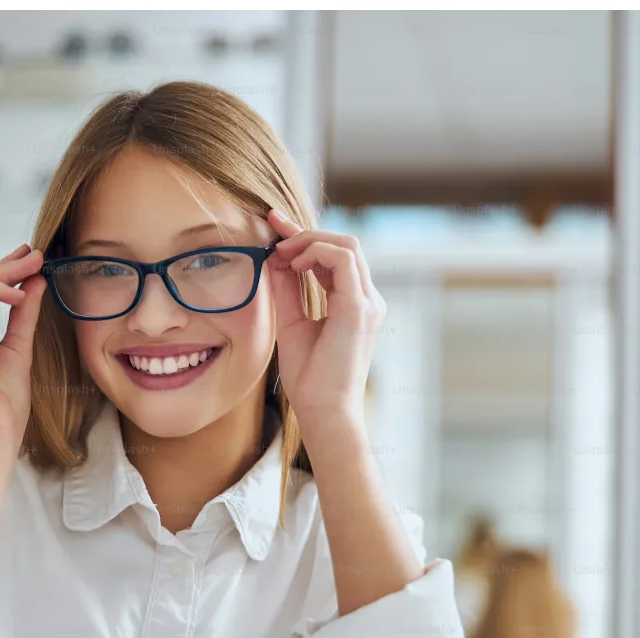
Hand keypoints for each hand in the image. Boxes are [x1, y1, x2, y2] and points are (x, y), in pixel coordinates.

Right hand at [0, 244, 46, 451]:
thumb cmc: (3, 408)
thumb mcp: (17, 350)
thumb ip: (23, 316)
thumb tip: (36, 283)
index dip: (3, 276)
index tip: (29, 261)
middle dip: (5, 268)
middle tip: (33, 252)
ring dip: (5, 273)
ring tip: (34, 264)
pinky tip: (21, 291)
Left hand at [265, 210, 384, 431]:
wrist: (323, 411)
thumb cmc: (310, 377)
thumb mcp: (292, 323)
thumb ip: (288, 290)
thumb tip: (275, 259)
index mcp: (355, 304)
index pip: (335, 258)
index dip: (305, 237)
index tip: (274, 224)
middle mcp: (367, 300)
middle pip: (344, 244)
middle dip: (305, 232)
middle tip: (272, 230)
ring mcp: (367, 302)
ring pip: (346, 245)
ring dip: (309, 241)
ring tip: (281, 253)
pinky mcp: (360, 307)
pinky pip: (342, 259)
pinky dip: (315, 253)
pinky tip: (292, 263)